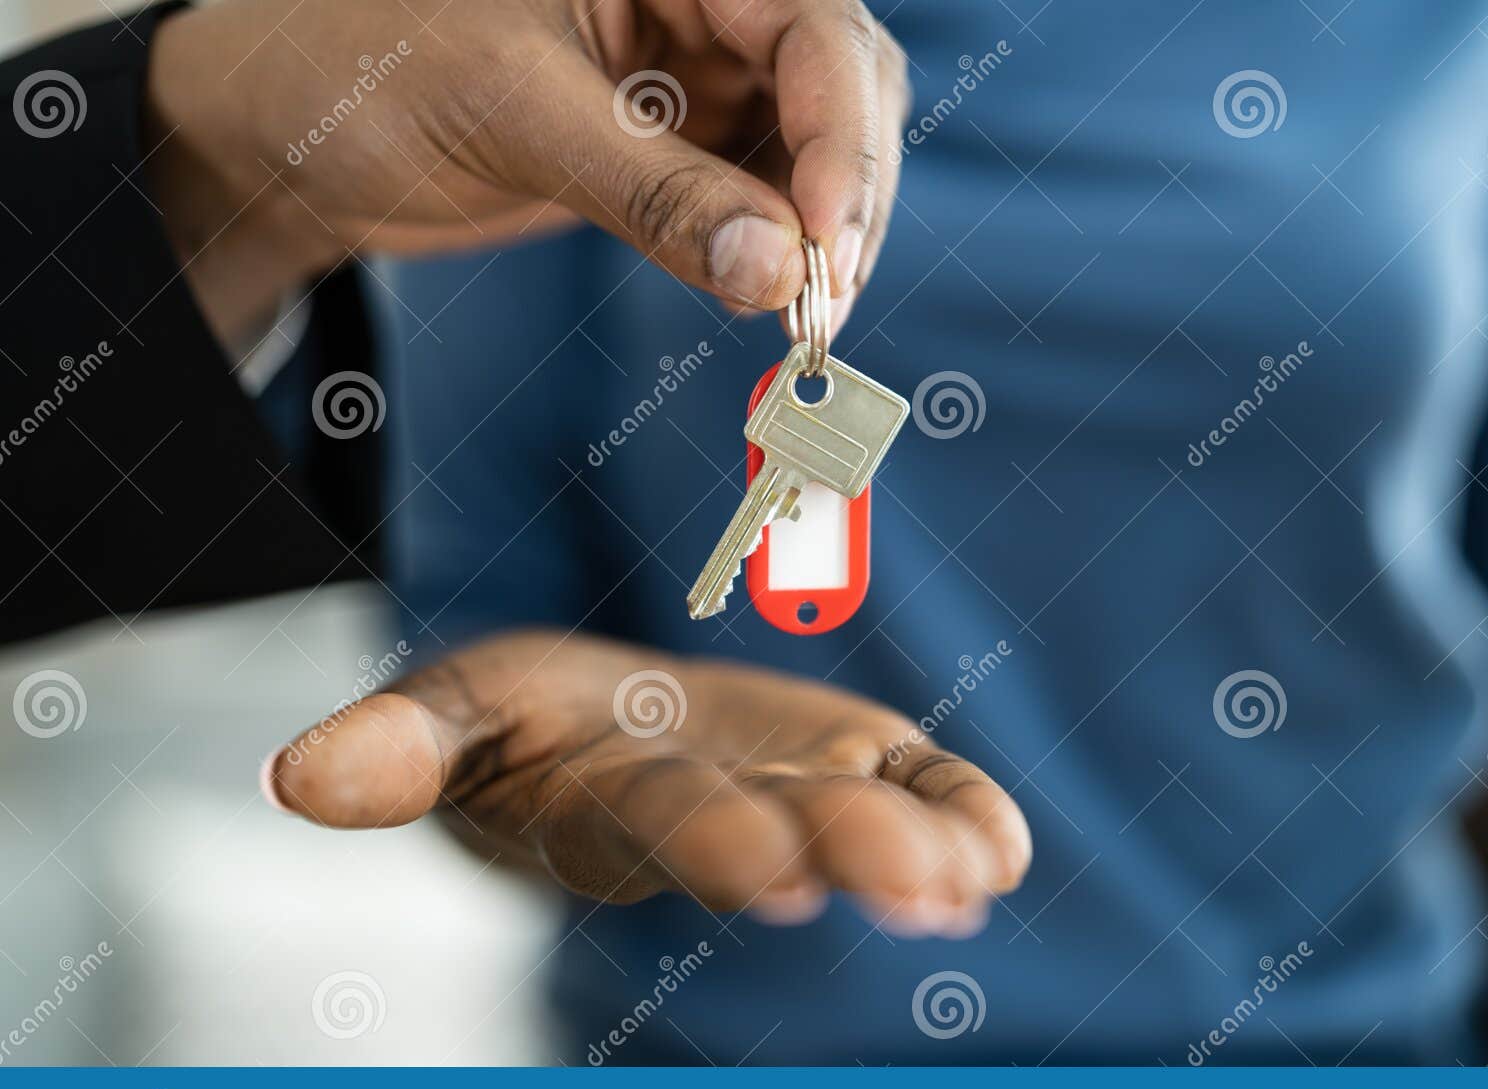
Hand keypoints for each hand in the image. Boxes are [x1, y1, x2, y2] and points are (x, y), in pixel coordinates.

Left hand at [145, 0, 907, 343]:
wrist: (297, 130)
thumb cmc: (367, 69)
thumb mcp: (512, 111)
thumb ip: (651, 190)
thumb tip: (774, 271)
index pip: (808, 24)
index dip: (840, 133)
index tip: (824, 243)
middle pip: (839, 80)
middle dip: (846, 192)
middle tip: (823, 302)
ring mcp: (692, 67)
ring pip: (815, 140)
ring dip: (824, 231)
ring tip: (803, 316)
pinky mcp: (677, 137)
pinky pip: (762, 187)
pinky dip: (777, 246)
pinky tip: (765, 292)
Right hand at [262, 632, 1030, 935]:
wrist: (615, 732)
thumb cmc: (525, 726)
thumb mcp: (451, 712)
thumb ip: (395, 747)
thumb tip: (296, 779)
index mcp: (618, 803)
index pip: (664, 826)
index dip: (714, 843)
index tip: (772, 869)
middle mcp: (722, 815)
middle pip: (786, 834)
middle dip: (846, 853)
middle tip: (915, 887)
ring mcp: (799, 795)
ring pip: (866, 826)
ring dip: (925, 851)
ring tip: (975, 882)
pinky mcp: (857, 766)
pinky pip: (924, 794)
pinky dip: (966, 818)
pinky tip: (999, 851)